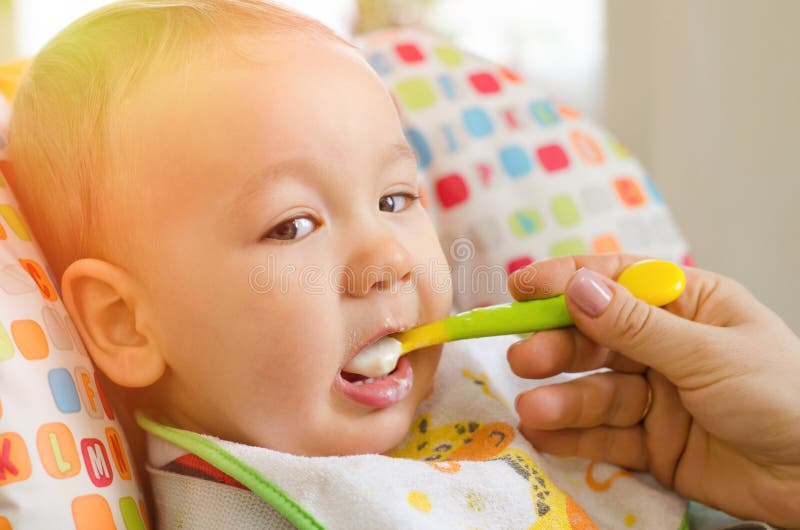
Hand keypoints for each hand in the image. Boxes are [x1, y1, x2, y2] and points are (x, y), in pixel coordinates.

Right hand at [507, 254, 799, 527]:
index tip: (518, 287)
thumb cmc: (784, 397)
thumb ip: (638, 326)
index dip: (565, 281)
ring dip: (563, 399)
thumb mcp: (709, 354)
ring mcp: (657, 396)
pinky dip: (573, 436)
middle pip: (596, 339)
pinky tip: (544, 433)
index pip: (617, 282)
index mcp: (688, 305)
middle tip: (523, 357)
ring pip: (596, 390)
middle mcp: (665, 346)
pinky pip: (605, 435)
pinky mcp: (652, 443)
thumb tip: (577, 288)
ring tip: (532, 408)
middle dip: (559, 347)